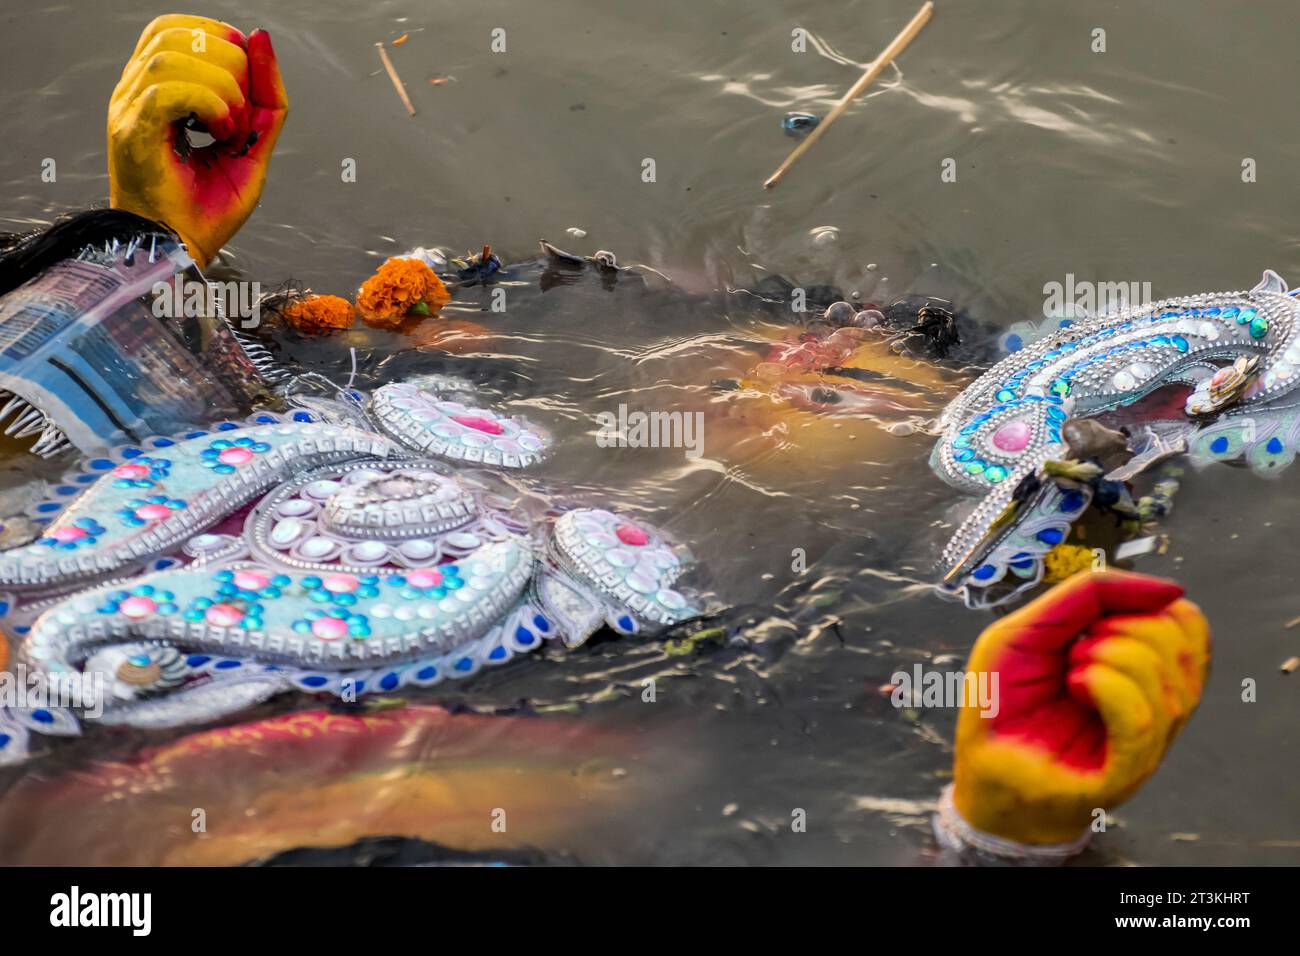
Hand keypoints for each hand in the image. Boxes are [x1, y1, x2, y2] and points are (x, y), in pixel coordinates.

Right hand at [108, 14, 287, 265]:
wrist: (180, 254)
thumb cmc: (207, 210)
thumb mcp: (251, 147)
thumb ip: (264, 100)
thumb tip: (261, 38)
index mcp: (153, 92)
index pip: (177, 30)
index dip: (220, 40)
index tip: (246, 85)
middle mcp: (134, 94)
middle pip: (181, 36)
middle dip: (231, 66)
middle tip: (239, 119)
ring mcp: (129, 111)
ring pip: (175, 56)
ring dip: (223, 90)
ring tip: (228, 133)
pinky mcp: (132, 132)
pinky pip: (170, 88)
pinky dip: (211, 105)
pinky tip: (219, 135)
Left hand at [952, 570, 1209, 845]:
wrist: (980, 768)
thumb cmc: (1004, 698)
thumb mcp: (1034, 627)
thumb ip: (1091, 594)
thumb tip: (1173, 590)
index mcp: (1145, 669)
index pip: (1186, 622)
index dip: (1144, 602)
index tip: (1095, 620)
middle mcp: (1157, 703)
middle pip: (1177, 639)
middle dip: (1118, 627)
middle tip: (1074, 653)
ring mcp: (1148, 740)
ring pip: (1163, 677)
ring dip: (1105, 657)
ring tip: (1069, 675)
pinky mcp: (1126, 772)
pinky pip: (1141, 718)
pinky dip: (1106, 687)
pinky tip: (1076, 688)